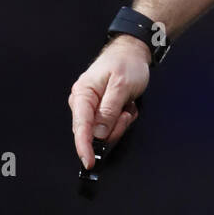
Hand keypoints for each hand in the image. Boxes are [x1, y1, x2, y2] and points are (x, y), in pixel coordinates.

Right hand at [69, 37, 149, 168]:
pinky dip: (123, 118)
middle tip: (126, 112)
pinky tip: (127, 105)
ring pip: (105, 131)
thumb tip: (98, 133)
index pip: (80, 127)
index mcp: (83, 94)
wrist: (133, 52)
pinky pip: (112, 125)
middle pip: (94, 132)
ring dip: (120, 121)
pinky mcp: (101, 110)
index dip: (84, 147)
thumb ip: (109, 110)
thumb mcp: (121, 86)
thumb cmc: (126, 63)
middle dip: (114, 127)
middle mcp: (83, 102)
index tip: (88, 162)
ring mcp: (92, 107)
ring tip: (127, 104)